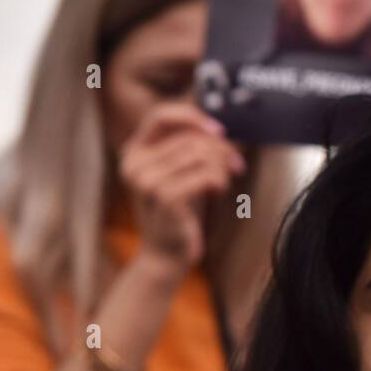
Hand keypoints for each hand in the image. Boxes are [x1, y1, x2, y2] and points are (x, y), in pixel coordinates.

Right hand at [117, 102, 245, 275]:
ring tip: (221, 183)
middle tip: (236, 165)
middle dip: (222, 149)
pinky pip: (207, 174)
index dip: (192, 116)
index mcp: (134, 152)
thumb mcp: (179, 170)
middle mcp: (134, 164)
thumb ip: (187, 144)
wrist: (166, 255)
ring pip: (202, 153)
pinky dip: (220, 181)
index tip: (218, 131)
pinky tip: (218, 192)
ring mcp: (146, 181)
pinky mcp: (164, 198)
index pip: (161, 115)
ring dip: (222, 167)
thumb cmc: (179, 209)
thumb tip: (216, 127)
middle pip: (191, 137)